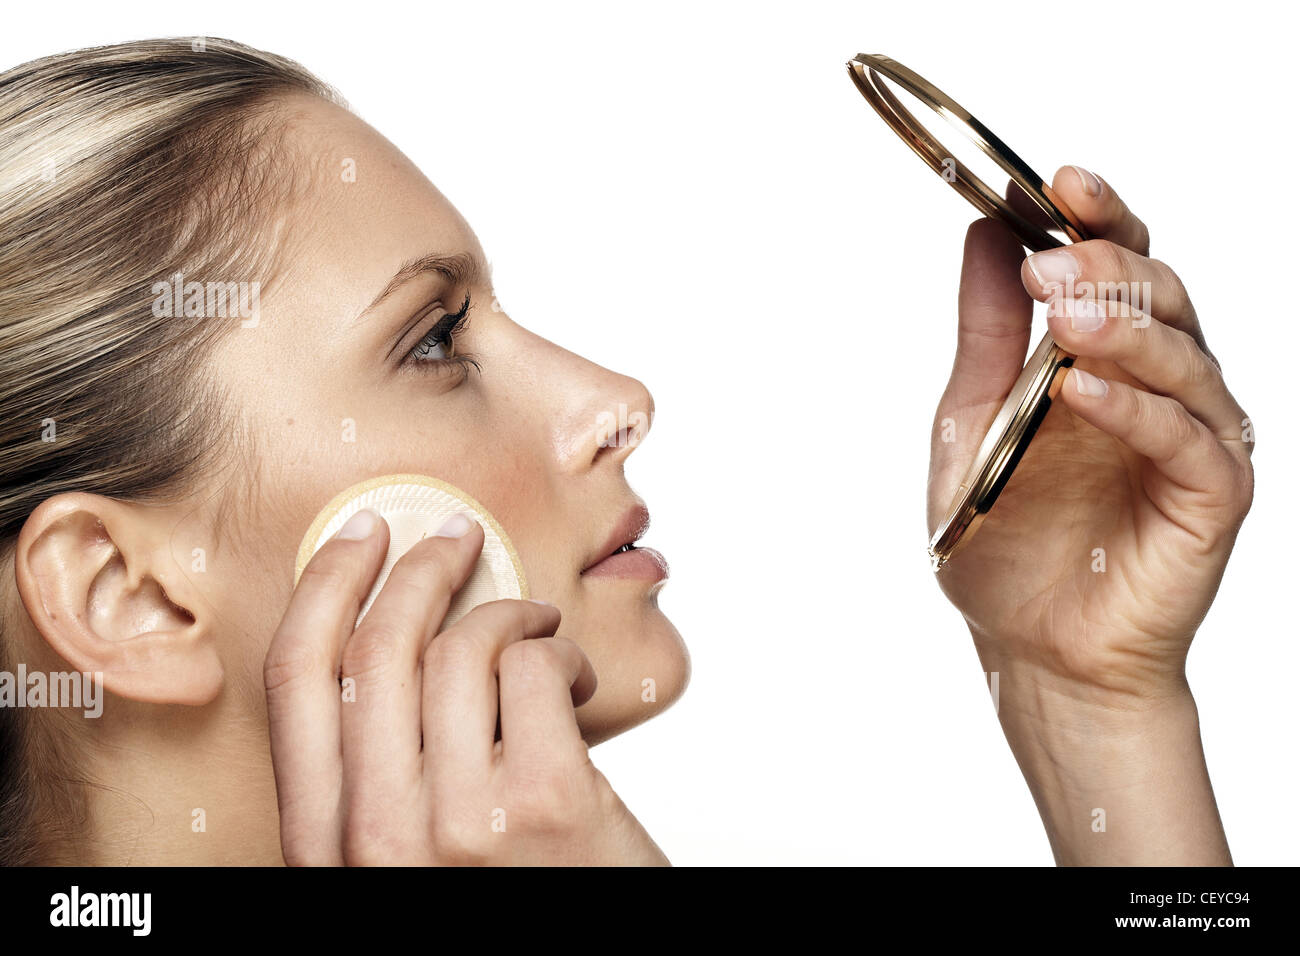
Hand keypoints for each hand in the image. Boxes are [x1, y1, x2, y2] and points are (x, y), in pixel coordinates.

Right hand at [264, 510, 668, 865]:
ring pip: (460, 647)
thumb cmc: (504, 895)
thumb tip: (397, 633)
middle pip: (376, 649)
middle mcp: (377, 839)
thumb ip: (381, 769)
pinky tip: (572, 676)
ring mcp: (459, 824)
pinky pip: (533, 666)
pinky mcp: (544, 801)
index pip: (296, 682)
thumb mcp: (407, 853)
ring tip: (536, 628)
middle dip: (419, 570)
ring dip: (507, 611)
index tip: (361, 537)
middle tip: (455, 538)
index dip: (326, 589)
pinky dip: (558, 648)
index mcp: (326, 845)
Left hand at [930, 166, 1252, 863]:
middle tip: (1044, 262)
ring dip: (1121, 327)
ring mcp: (1192, 435)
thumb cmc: (1003, 535)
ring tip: (1060, 312)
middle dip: (1104, 266)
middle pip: (1159, 294)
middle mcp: (1158, 382)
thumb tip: (982, 233)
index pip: (1119, 262)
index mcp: (1103, 354)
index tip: (1060, 180)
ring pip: (1183, 355)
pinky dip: (1134, 409)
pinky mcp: (1213, 494)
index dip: (1101, 215)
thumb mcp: (972, 422)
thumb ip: (986, 335)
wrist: (1028, 646)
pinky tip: (1081, 390)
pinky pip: (1184, 438)